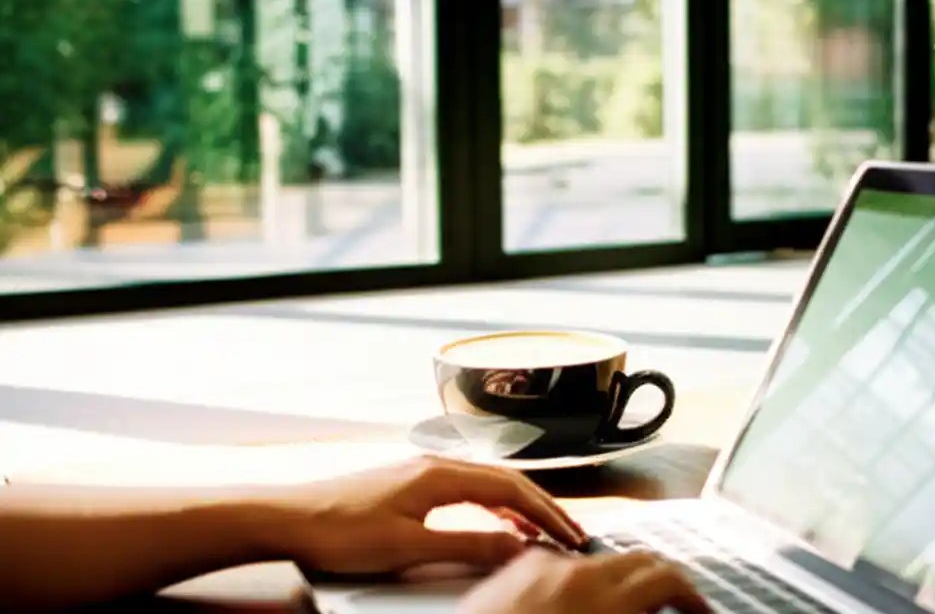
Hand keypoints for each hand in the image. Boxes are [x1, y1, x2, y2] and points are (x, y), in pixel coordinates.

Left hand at [271, 456, 587, 574]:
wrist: (285, 518)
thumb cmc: (339, 530)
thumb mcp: (409, 546)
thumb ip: (467, 545)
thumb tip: (516, 546)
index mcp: (441, 475)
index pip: (512, 490)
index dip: (547, 514)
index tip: (571, 535)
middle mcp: (435, 466)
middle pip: (505, 481)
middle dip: (541, 508)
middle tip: (569, 533)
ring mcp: (420, 473)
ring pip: (486, 484)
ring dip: (517, 506)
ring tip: (540, 530)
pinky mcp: (406, 485)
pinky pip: (465, 489)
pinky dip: (491, 505)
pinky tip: (491, 521)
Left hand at [459, 548, 711, 613]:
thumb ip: (615, 608)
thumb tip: (645, 604)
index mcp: (584, 591)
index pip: (660, 574)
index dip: (690, 592)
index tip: (701, 610)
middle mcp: (560, 568)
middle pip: (631, 556)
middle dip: (663, 577)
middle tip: (679, 602)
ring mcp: (533, 565)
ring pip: (598, 558)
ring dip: (625, 574)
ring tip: (635, 595)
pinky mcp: (511, 571)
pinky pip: (562, 563)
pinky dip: (586, 575)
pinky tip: (584, 590)